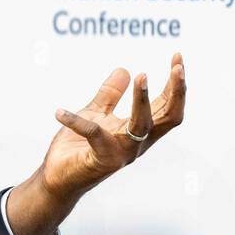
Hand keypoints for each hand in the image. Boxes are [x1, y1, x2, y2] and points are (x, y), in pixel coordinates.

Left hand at [41, 52, 186, 201]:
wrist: (56, 176)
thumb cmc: (78, 147)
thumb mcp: (95, 114)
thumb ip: (110, 95)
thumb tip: (125, 69)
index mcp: (140, 132)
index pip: (167, 107)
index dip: (176, 84)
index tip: (178, 58)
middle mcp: (137, 144)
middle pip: (168, 117)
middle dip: (176, 91)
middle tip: (178, 65)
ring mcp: (122, 153)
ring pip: (142, 125)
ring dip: (143, 100)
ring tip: (141, 76)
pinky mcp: (102, 160)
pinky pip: (92, 133)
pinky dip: (75, 120)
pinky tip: (59, 112)